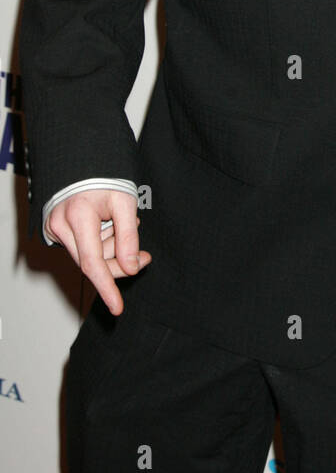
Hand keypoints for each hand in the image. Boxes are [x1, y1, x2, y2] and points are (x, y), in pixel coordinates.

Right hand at [46, 188, 150, 314]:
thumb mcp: (126, 202)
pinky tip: (107, 226)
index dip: (106, 287)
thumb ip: (128, 237)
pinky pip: (82, 249)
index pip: (92, 263)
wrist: (83, 164)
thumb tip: (132, 268)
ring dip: (110, 249)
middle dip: (120, 262)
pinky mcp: (55, 231)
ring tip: (121, 224)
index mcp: (78, 216)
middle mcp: (60, 225)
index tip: (117, 308)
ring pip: (88, 257)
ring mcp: (54, 229)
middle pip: (93, 263)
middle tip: (144, 257)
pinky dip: (99, 244)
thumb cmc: (105, 179)